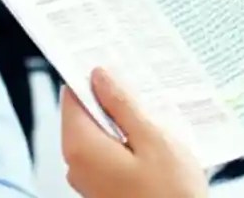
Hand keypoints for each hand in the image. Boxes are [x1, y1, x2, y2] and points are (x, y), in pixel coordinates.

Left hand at [60, 69, 206, 197]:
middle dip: (109, 97)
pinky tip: (151, 136)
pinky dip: (124, 141)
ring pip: (98, 134)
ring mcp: (88, 180)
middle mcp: (76, 164)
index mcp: (81, 147)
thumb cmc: (171, 195)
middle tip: (139, 81)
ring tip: (152, 108)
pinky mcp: (103, 189)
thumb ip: (122, 105)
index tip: (110, 58)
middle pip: (84, 115)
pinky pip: (107, 153)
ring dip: (121, 120)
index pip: (72, 96)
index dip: (89, 76)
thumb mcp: (152, 139)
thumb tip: (99, 76)